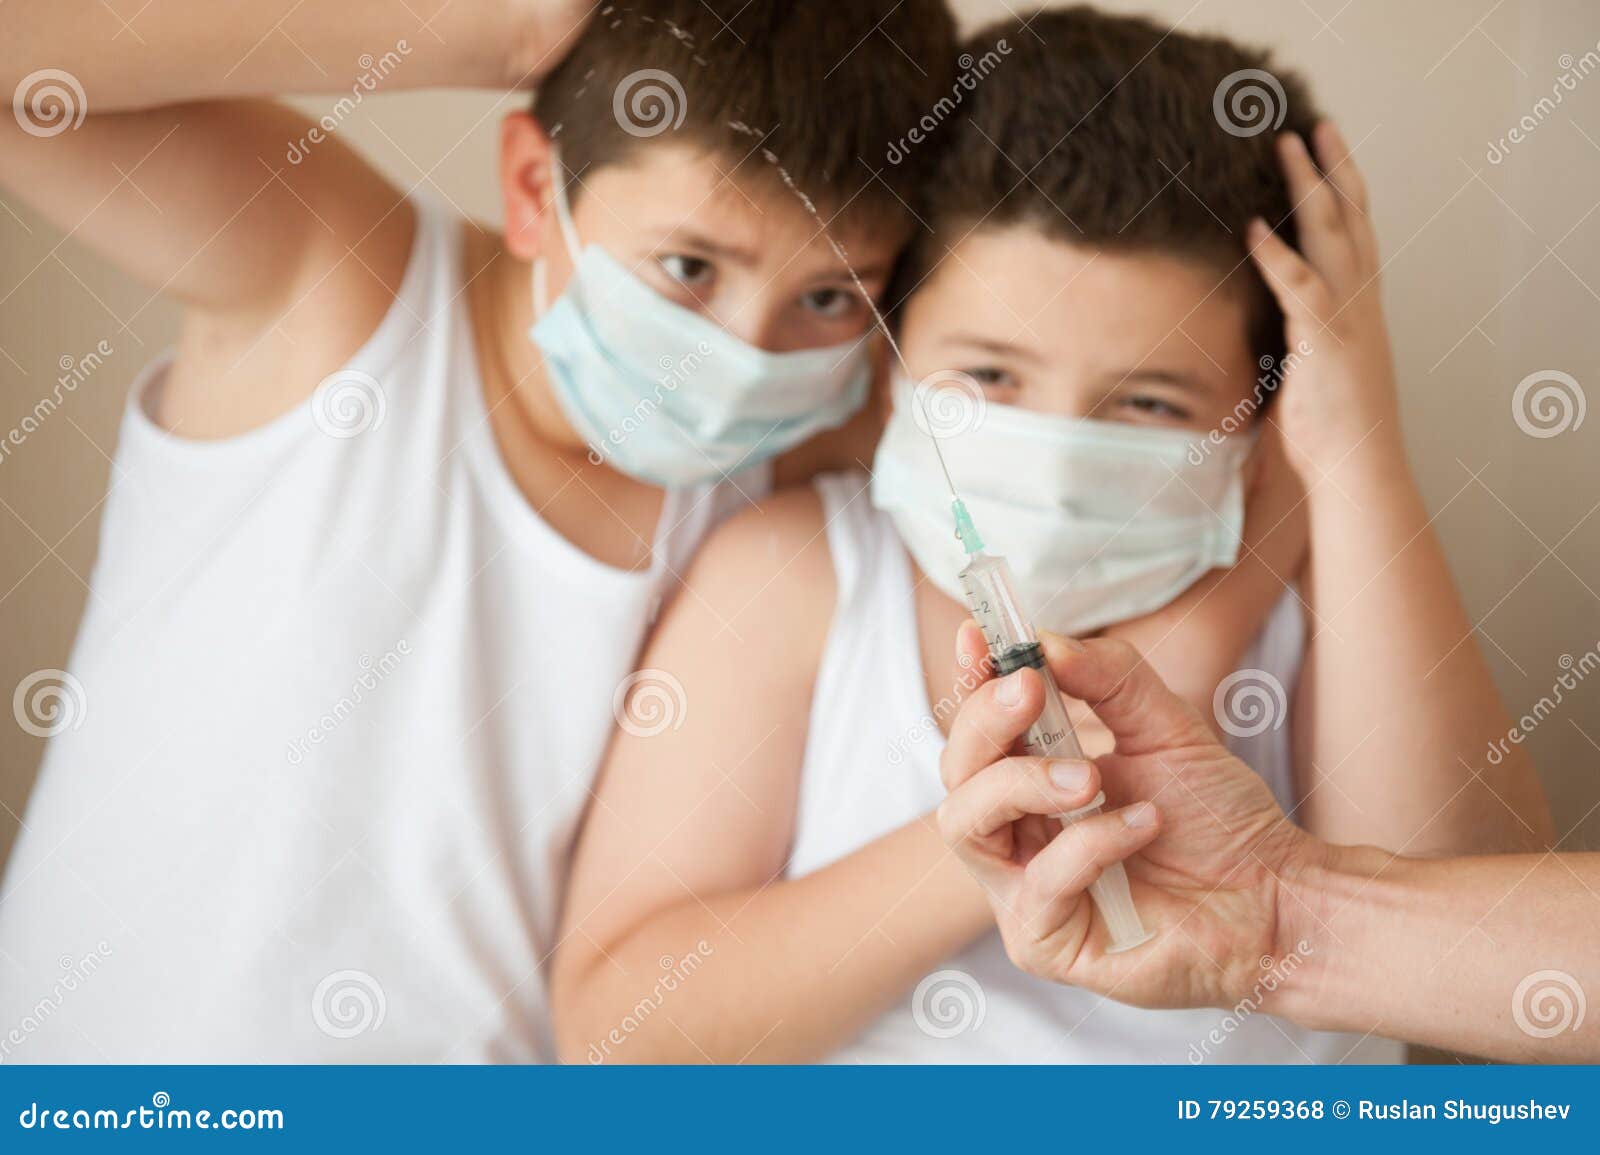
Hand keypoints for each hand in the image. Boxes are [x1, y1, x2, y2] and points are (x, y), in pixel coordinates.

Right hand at [937, 625, 1316, 1010]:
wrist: (1273, 895)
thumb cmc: (1215, 818)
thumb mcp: (1165, 726)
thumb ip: (1110, 678)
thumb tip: (1048, 642)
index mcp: (1031, 779)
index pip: (977, 728)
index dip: (969, 681)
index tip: (981, 636)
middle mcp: (1013, 833)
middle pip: (956, 771)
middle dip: (986, 723)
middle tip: (1031, 689)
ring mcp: (1020, 889)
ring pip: (966, 824)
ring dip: (1022, 783)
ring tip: (1091, 776)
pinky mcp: (1042, 942)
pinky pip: (1038, 883)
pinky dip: (1090, 844)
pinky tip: (1144, 824)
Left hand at [1247, 122, 1405, 481]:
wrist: (1357, 469)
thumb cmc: (1331, 430)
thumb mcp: (1314, 369)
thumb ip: (1298, 336)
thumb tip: (1270, 325)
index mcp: (1359, 307)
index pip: (1356, 232)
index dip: (1344, 187)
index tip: (1329, 148)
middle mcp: (1361, 302)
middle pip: (1350, 217)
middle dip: (1331, 167)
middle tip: (1311, 124)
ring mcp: (1347, 318)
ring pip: (1332, 236)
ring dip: (1308, 187)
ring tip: (1285, 146)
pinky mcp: (1325, 342)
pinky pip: (1301, 288)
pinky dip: (1278, 255)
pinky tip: (1255, 226)